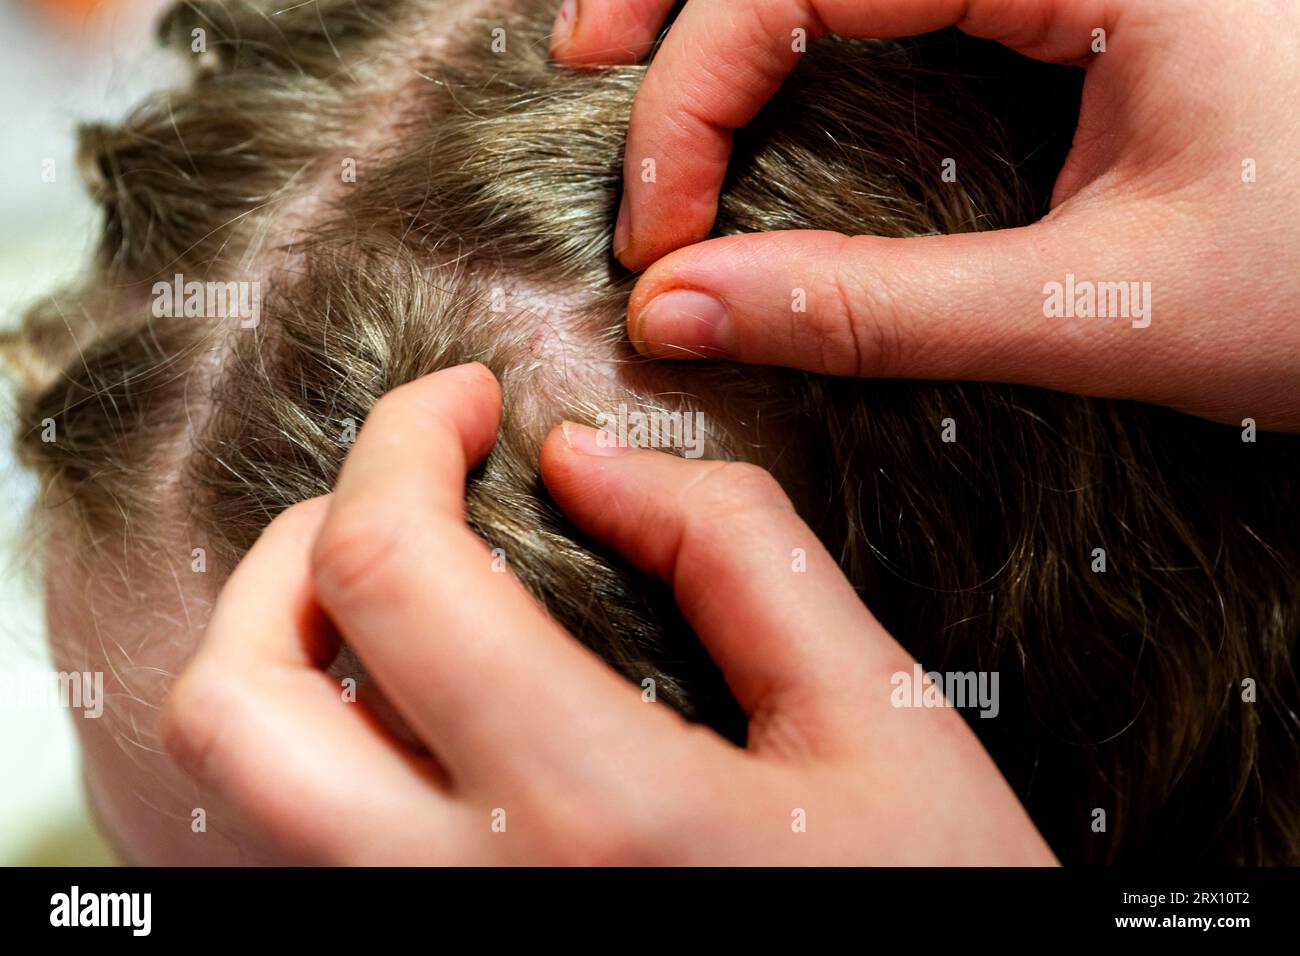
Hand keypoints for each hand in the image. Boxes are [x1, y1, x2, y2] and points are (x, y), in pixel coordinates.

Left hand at [160, 364, 1054, 863]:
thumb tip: (590, 462)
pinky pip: (295, 860)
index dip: (404, 441)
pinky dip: (318, 760)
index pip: (391, 571)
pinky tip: (420, 728)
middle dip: (290, 554)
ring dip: (284, 663)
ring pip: (236, 803)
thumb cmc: (931, 912)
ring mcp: (424, 950)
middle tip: (397, 499)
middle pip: (233, 708)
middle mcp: (464, 905)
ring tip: (399, 604)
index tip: (462, 405)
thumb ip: (736, 554)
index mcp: (596, 813)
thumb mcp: (876, 719)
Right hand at [552, 0, 1299, 429]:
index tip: (655, 235)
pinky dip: (818, 26)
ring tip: (633, 53)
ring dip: (742, 0)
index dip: (697, 99)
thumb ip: (878, 309)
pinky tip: (768, 73)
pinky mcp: (1090, 3)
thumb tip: (685, 311)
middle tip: (583, 64)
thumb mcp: (1095, 311)